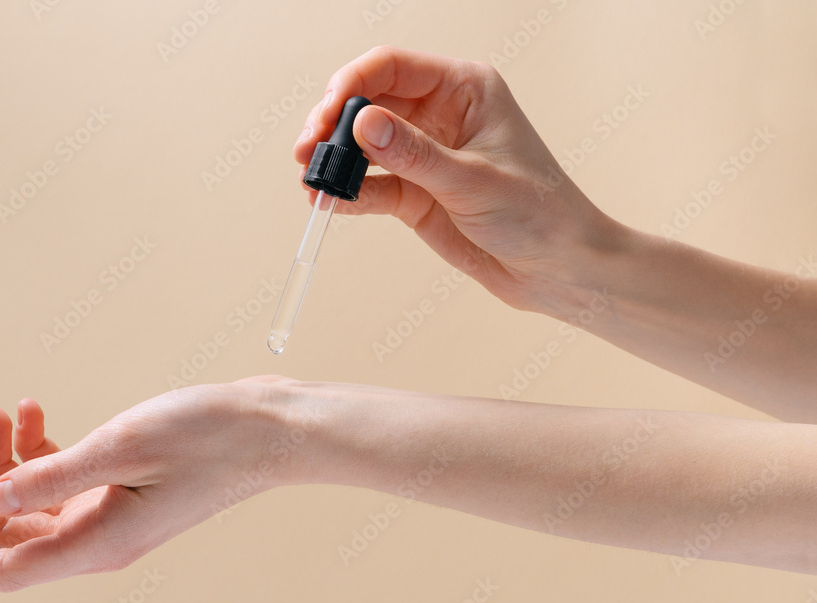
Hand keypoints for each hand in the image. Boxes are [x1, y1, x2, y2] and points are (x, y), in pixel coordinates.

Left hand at [0, 382, 283, 590]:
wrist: (268, 429)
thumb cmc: (210, 437)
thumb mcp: (122, 446)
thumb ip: (53, 474)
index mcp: (100, 542)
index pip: (5, 567)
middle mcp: (101, 540)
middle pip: (11, 527)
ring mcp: (112, 517)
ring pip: (33, 502)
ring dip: (8, 458)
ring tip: (4, 410)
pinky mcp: (122, 493)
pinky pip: (61, 483)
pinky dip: (41, 451)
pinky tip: (37, 415)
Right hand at [295, 46, 619, 313]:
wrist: (557, 270)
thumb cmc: (540, 213)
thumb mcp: (473, 180)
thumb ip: (414, 154)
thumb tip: (362, 124)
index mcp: (464, 89)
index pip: (393, 67)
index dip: (353, 84)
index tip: (329, 114)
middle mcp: (440, 115)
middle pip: (369, 103)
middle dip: (334, 124)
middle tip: (310, 151)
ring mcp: (424, 156)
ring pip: (364, 146)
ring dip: (336, 160)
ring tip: (311, 178)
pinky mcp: (415, 195)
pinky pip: (372, 186)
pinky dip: (349, 193)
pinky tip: (328, 200)